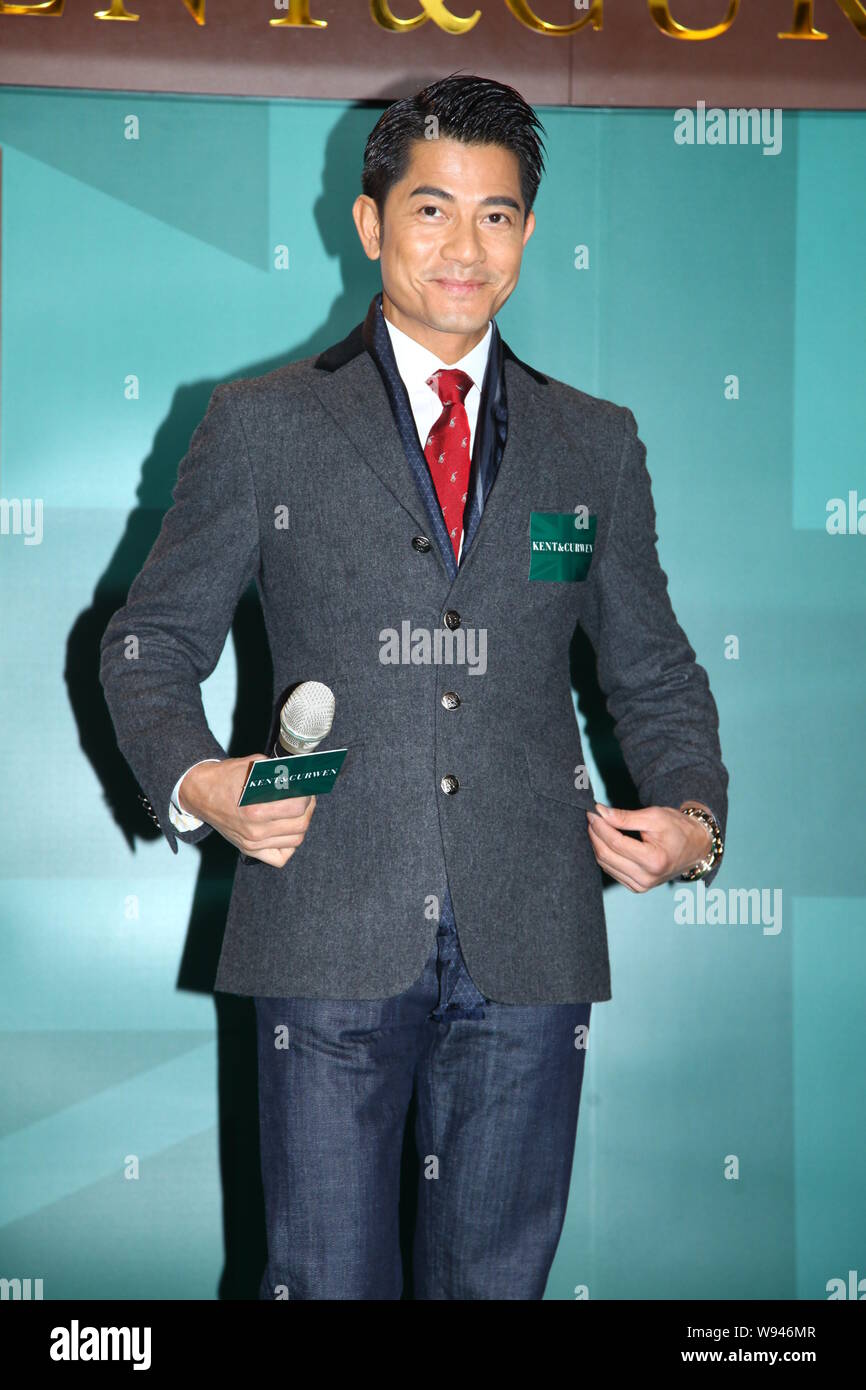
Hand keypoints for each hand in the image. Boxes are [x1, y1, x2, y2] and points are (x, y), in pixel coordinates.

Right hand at [178, 756, 315, 867]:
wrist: (201, 793)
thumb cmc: (227, 777)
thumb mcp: (255, 766)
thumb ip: (281, 771)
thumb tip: (304, 774)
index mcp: (255, 807)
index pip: (298, 807)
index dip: (307, 794)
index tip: (307, 786)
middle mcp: (254, 830)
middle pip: (301, 824)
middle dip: (308, 807)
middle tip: (305, 797)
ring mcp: (252, 843)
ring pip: (295, 840)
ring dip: (301, 823)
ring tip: (297, 811)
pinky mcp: (249, 850)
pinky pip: (281, 858)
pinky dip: (289, 846)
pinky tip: (286, 831)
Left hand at [585, 802, 712, 891]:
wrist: (696, 847)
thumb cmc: (679, 829)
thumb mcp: (654, 817)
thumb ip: (625, 817)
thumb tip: (600, 813)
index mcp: (654, 860)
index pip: (616, 843)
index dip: (600, 826)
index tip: (592, 812)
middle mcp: (646, 878)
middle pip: (606, 855)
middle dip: (595, 834)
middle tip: (592, 816)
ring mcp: (641, 886)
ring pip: (605, 864)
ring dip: (597, 844)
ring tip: (598, 825)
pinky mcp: (636, 887)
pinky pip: (611, 870)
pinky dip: (605, 854)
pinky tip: (605, 840)